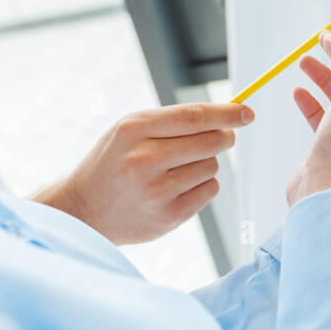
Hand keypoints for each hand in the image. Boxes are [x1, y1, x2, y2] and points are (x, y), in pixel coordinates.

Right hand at [34, 102, 253, 244]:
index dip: (227, 113)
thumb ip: (170, 121)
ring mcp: (157, 191)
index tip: (247, 112)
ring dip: (207, 163)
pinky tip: (179, 187)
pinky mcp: (168, 217)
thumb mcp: (128, 131)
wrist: (83, 210)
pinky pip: (209, 191)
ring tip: (180, 168)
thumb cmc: (113, 163)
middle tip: (224, 137)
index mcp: (133, 130)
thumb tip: (224, 117)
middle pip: (209, 141)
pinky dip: (203, 185)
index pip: (194, 116)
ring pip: (212, 166)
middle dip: (224, 136)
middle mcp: (144, 160)